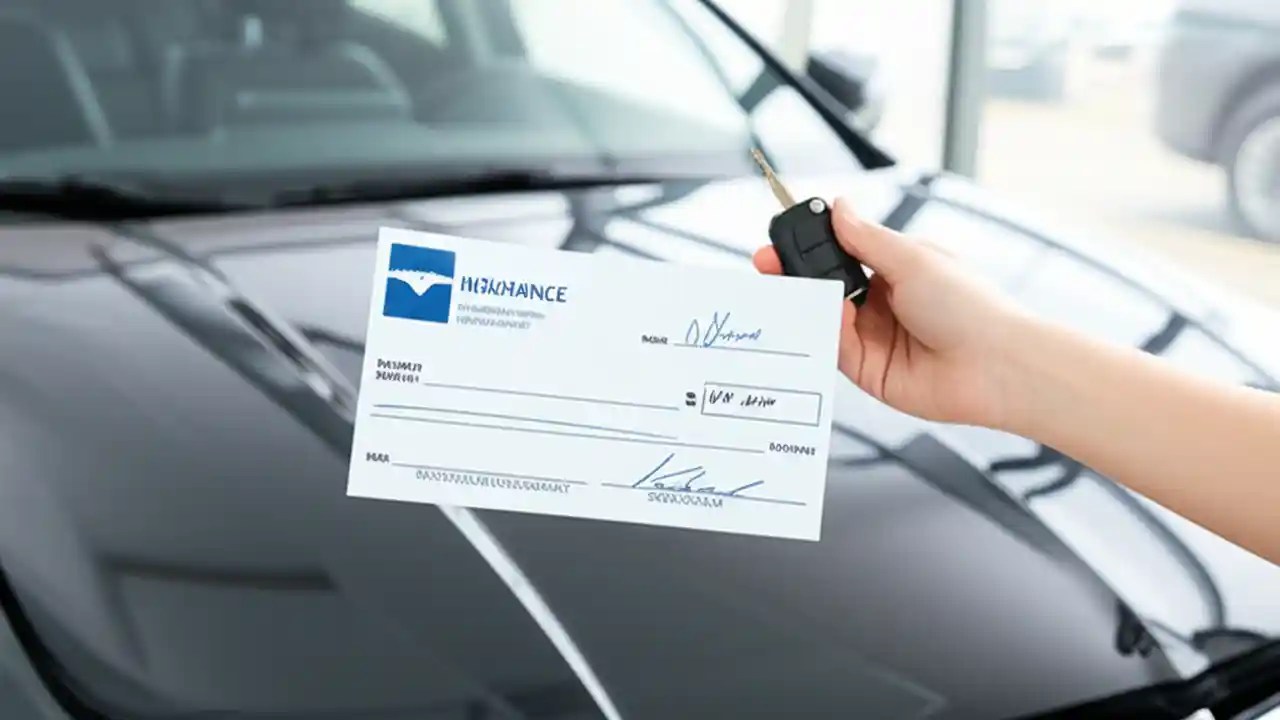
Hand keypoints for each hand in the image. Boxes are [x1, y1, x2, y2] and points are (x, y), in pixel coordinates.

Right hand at [754, 197, 1025, 427]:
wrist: (995, 367)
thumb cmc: (969, 307)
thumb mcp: (912, 259)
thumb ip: (865, 238)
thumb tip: (838, 205)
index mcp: (897, 269)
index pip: (843, 252)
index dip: (813, 245)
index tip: (783, 235)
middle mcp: (883, 303)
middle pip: (827, 286)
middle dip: (797, 275)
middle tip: (766, 262)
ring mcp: (875, 338)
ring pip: (825, 317)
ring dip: (806, 303)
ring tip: (784, 288)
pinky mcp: (869, 371)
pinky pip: (834, 349)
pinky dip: (825, 333)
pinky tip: (826, 316)